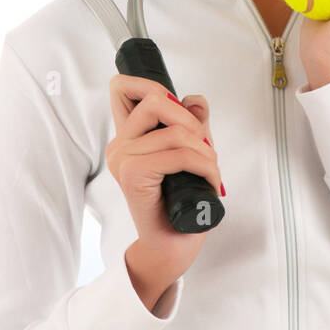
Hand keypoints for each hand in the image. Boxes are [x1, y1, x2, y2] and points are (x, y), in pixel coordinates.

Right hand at [106, 77, 222, 284]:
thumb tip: (195, 99)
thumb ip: (193, 125)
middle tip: (204, 147)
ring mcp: (122, 159)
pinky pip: (179, 155)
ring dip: (206, 151)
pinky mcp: (132, 175)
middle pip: (156, 99)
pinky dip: (204, 165)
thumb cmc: (181, 203)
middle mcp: (119, 144)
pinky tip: (209, 181)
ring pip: (175, 131)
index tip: (176, 104)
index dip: (149, 83)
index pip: (122, 88)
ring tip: (211, 171)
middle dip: (191, 120)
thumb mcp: (192, 154)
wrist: (173, 246)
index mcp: (128, 136)